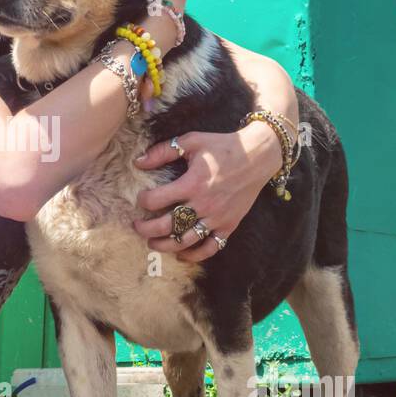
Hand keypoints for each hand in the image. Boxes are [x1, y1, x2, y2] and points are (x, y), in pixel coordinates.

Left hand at [131, 125, 282, 261]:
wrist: (258, 156)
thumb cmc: (223, 146)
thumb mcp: (192, 141)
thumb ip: (163, 151)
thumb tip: (138, 162)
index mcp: (192, 184)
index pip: (157, 199)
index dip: (144, 201)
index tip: (141, 199)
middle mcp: (204, 204)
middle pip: (168, 226)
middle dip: (147, 229)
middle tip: (137, 227)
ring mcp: (217, 217)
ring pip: (186, 240)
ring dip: (165, 245)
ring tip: (153, 243)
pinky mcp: (229, 225)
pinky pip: (211, 247)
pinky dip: (195, 255)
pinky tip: (181, 255)